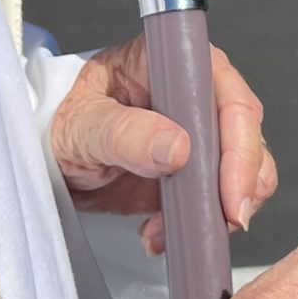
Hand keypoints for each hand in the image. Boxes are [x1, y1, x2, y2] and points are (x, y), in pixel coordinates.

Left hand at [51, 34, 275, 250]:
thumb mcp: (83, 127)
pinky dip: (201, 223)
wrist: (50, 157)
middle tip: (220, 220)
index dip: (240, 144)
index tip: (230, 190)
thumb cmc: (60, 122)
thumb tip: (178, 147)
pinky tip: (161, 233)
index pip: (229, 98)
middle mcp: (197, 95)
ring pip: (247, 171)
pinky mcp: (197, 170)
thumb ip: (125, 133)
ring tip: (166, 229)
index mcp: (175, 65)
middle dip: (239, 185)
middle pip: (247, 136)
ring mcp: (201, 134)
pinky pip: (221, 198)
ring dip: (218, 209)